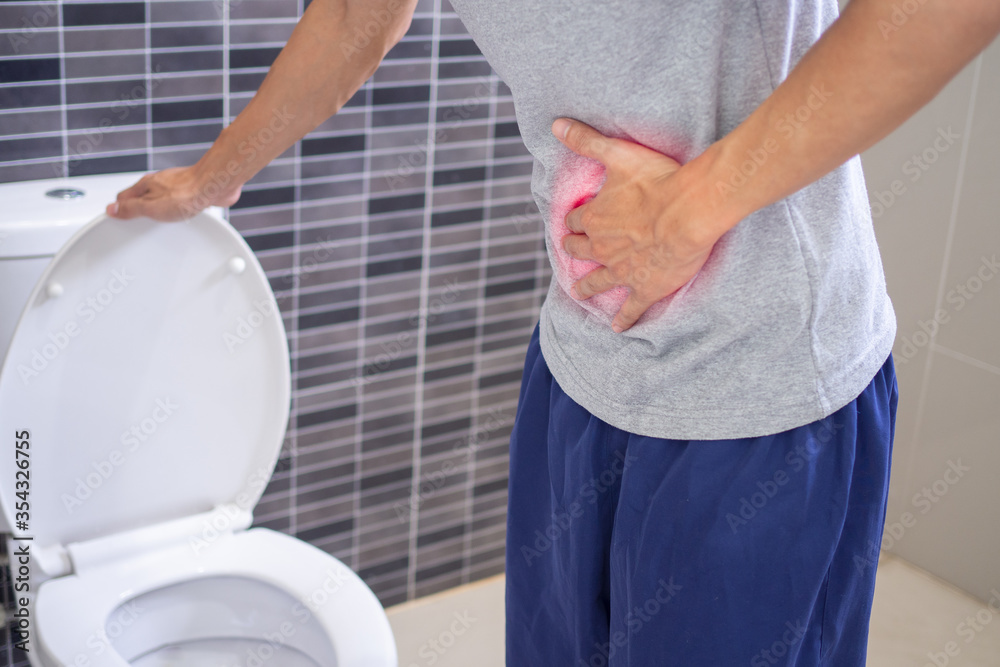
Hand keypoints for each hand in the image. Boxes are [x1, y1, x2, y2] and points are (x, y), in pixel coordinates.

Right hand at [105, 165, 241, 221]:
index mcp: (145, 185)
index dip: (119, 209)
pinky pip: (178, 201)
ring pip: (160, 199)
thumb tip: (112, 210)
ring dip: (158, 209)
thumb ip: (131, 209)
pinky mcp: (191, 191)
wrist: (214, 185)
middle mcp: (159, 183)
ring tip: (158, 222)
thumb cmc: (186, 194)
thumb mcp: (151, 206)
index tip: (117, 219)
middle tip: (137, 224)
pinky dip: (176, 209)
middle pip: (141, 197)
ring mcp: (175, 186)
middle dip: (138, 210)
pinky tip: (180, 216)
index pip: (123, 197)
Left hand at [552, 117, 721, 332]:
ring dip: (586, 287)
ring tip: (580, 292)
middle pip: (580, 251)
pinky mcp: (644, 289)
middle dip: (576, 250)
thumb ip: (585, 140)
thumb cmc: (657, 179)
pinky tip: (617, 327)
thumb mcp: (618, 153)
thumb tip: (555, 124)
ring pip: (596, 283)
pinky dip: (622, 319)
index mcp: (593, 219)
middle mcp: (601, 248)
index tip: (577, 220)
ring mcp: (621, 272)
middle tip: (575, 252)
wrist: (690, 211)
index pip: (575, 221)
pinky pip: (629, 310)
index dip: (576, 220)